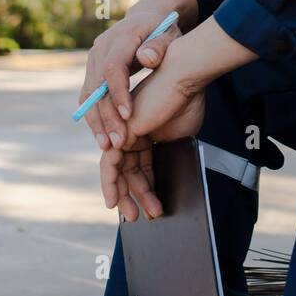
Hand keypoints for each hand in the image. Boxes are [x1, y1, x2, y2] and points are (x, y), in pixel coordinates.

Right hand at [77, 0, 195, 150]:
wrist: (148, 19)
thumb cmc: (163, 29)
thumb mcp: (169, 34)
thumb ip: (160, 46)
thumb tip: (147, 58)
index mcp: (121, 37)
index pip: (113, 67)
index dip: (119, 93)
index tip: (129, 116)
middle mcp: (101, 47)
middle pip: (97, 85)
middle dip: (107, 116)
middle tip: (118, 141)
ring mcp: (94, 58)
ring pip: (89, 94)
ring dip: (97, 121)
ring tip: (108, 145)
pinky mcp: (93, 69)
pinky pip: (89, 96)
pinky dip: (94, 116)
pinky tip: (103, 135)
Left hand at [100, 18, 256, 219]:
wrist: (182, 78)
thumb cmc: (186, 101)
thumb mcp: (178, 136)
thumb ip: (169, 155)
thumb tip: (169, 180)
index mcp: (145, 132)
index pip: (140, 164)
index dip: (145, 187)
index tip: (150, 205)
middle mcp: (130, 132)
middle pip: (128, 171)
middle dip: (135, 196)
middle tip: (140, 217)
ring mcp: (122, 132)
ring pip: (118, 171)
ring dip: (126, 195)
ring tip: (136, 216)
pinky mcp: (119, 132)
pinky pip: (109, 164)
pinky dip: (111, 183)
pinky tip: (115, 200)